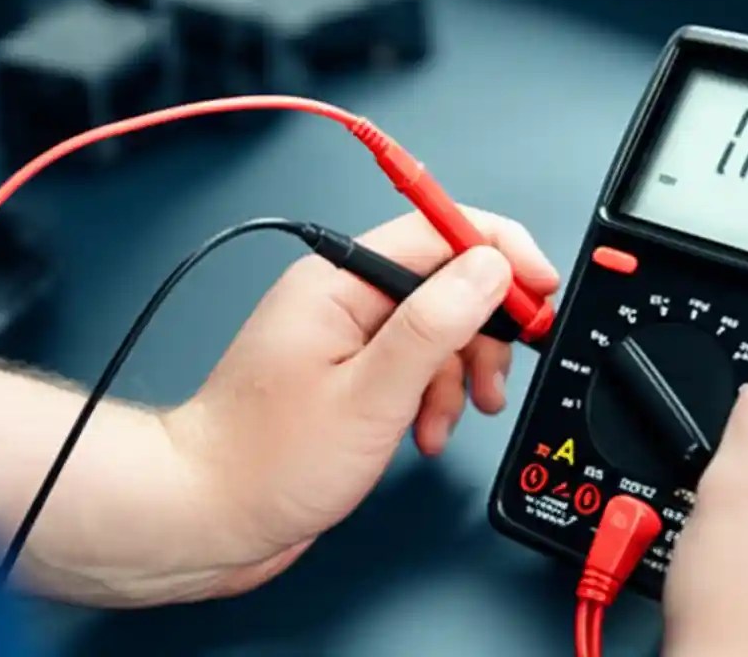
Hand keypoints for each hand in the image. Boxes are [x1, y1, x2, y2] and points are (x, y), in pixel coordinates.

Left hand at [163, 208, 558, 596]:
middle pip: (444, 283)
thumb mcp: (370, 394)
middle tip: (495, 376)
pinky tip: (423, 433)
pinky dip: (430, 400)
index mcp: (339, 282)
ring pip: (435, 332)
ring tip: (449, 420)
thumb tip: (490, 268)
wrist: (207, 517)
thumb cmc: (265, 462)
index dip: (501, 254)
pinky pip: (411, 369)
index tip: (540, 290)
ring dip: (456, 377)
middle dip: (482, 331)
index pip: (438, 230)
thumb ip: (434, 326)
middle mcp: (341, 300)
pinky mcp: (348, 378)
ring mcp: (344, 340)